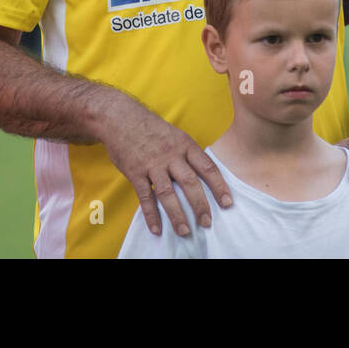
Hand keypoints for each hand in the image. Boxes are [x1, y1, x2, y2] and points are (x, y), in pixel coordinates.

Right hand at [101, 97, 232, 237]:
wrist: (121, 118)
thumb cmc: (152, 129)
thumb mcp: (176, 135)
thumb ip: (188, 154)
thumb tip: (205, 176)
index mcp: (185, 145)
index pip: (207, 167)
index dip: (219, 186)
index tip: (228, 203)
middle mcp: (171, 155)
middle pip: (190, 182)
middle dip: (200, 205)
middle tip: (207, 223)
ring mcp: (152, 164)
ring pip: (168, 193)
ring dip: (177, 214)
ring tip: (185, 231)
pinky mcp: (135, 172)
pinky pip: (145, 197)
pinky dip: (151, 215)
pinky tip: (157, 229)